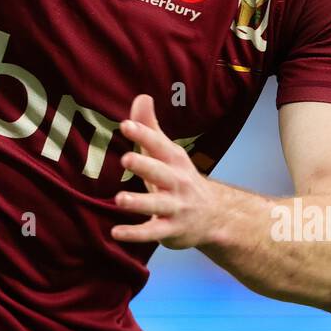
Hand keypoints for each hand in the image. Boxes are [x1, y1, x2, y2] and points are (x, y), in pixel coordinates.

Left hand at [112, 93, 218, 249]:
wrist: (214, 215)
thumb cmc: (179, 178)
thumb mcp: (167, 153)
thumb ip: (150, 127)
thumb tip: (141, 96)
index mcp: (174, 160)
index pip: (158, 145)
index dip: (143, 134)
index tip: (125, 125)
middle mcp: (177, 182)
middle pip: (160, 172)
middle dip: (145, 165)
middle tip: (126, 158)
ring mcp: (175, 207)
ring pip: (157, 204)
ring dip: (139, 202)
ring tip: (119, 199)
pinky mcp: (171, 230)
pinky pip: (152, 232)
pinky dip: (135, 234)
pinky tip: (116, 233)